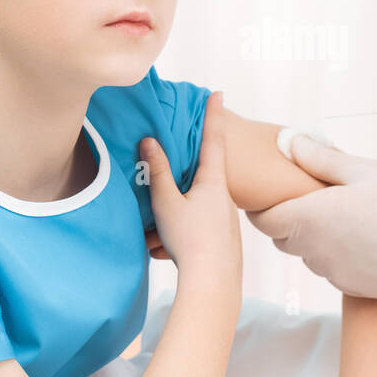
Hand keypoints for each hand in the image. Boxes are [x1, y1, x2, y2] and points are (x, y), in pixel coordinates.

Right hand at [139, 91, 240, 279]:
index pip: (213, 138)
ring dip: (171, 221)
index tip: (218, 93)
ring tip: (155, 241)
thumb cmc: (189, 240)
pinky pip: (196, 229)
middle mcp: (224, 196)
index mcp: (213, 181)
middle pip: (199, 178)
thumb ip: (158, 172)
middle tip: (166, 187)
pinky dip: (177, 237)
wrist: (213, 284)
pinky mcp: (223, 239)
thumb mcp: (167, 203)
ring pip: (193, 208)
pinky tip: (164, 252)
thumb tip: (150, 141)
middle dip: (178, 182)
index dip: (213, 115)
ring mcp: (226, 218)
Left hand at [246, 135, 376, 299]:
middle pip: (282, 236)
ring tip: (345, 212)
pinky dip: (338, 252)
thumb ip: (322, 159)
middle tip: (314, 193)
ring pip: (308, 253)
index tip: (274, 188)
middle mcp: (313, 251)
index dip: (262, 204)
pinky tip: (365, 236)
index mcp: (309, 218)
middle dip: (290, 217)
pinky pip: (332, 267)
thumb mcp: (365, 170)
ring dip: (315, 235)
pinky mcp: (352, 288)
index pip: (262, 218)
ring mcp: (332, 273)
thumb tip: (290, 142)